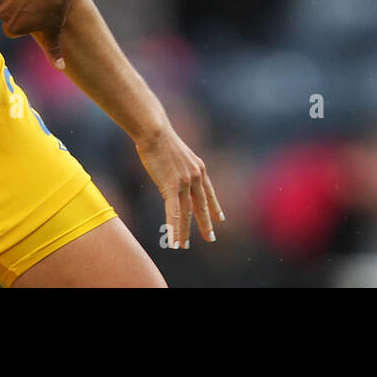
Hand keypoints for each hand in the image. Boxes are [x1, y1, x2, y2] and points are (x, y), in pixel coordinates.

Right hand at [0, 0, 77, 54]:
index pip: (12, 25)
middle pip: (5, 8)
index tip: (33, 10)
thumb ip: (53, 50)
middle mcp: (3, 12)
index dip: (23, 17)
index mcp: (14, 27)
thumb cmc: (59, 1)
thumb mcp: (56, 27)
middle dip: (16, 2)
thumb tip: (60, 68)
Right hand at [134, 126, 224, 248]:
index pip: (209, 192)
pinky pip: (173, 213)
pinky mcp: (171, 187)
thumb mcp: (177, 153)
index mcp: (199, 168)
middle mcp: (196, 176)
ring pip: (186, 213)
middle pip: (202, 205)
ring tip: (184, 246)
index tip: (221, 218)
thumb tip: (175, 172)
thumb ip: (180, 166)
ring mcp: (185, 182)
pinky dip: (173, 229)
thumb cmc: (160, 138)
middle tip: (211, 238)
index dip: (215, 206)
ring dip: (184, 231)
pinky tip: (173, 240)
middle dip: (206, 223)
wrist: (155, 131)